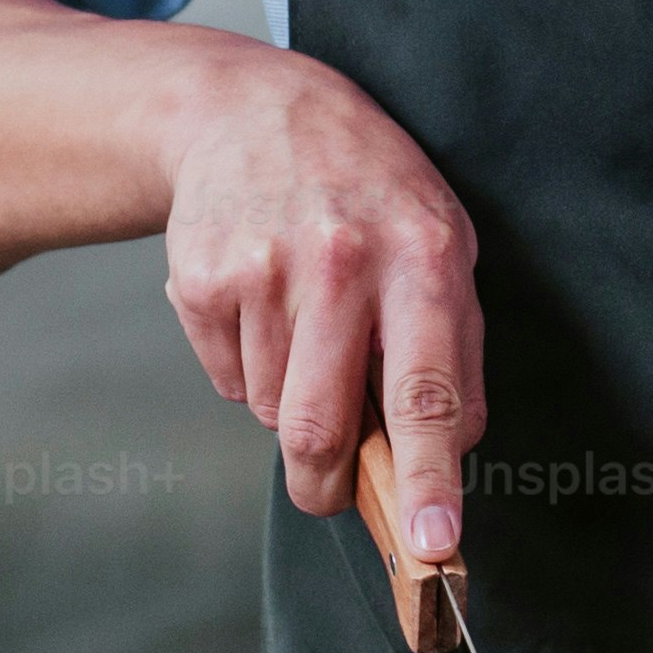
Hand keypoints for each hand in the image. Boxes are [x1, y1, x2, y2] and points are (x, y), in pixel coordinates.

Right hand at [155, 41, 485, 548]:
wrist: (251, 109)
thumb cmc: (366, 190)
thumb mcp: (440, 240)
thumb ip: (453, 347)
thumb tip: (449, 454)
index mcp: (421, 256)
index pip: (427, 389)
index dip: (431, 477)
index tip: (436, 543)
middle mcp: (341, 261)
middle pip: (323, 426)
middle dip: (327, 485)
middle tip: (332, 492)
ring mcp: (263, 269)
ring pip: (275, 412)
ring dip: (293, 401)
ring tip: (306, 327)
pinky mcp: (200, 280)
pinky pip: (230, 382)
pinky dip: (249, 369)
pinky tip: (262, 306)